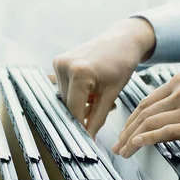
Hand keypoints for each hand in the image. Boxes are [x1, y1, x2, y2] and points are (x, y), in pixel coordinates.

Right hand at [53, 18, 155, 136]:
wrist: (122, 40)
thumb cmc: (122, 62)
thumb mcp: (113, 93)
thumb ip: (98, 118)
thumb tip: (89, 138)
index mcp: (79, 73)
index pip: (74, 110)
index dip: (81, 126)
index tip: (87, 139)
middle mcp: (64, 65)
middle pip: (68, 105)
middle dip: (83, 112)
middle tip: (102, 107)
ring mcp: (59, 62)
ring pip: (66, 97)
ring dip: (80, 102)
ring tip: (99, 93)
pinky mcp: (58, 61)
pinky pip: (65, 87)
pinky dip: (77, 92)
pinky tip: (92, 86)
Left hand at [112, 72, 179, 157]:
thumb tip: (175, 108)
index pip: (147, 101)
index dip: (132, 119)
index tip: (126, 130)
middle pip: (143, 113)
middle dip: (126, 131)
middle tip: (118, 144)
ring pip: (149, 123)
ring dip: (131, 139)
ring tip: (123, 152)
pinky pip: (164, 132)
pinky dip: (146, 140)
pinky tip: (136, 146)